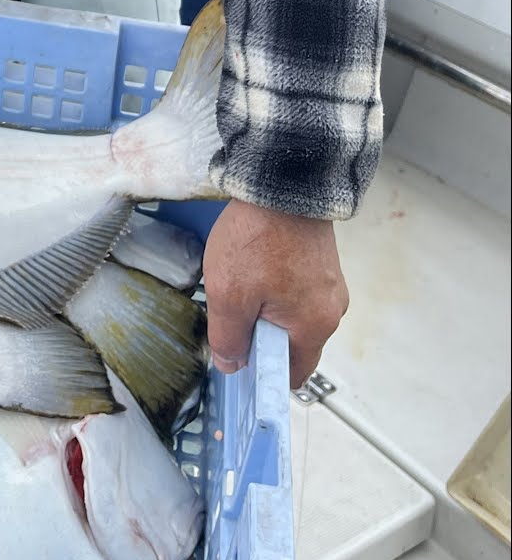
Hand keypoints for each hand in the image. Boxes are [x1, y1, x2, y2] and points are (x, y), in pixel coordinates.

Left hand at [203, 199, 348, 389]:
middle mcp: (331, 309)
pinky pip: (295, 293)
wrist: (283, 183)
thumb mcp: (229, 296)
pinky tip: (252, 270)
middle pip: (290, 344)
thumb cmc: (257, 239)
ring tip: (239, 287)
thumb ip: (229, 338)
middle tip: (230, 316)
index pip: (293, 374)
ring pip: (290, 317)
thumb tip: (231, 365)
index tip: (238, 364)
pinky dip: (272, 291)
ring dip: (263, 311)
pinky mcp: (321, 266)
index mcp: (314, 325)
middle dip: (258, 338)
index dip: (263, 376)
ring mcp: (329, 286)